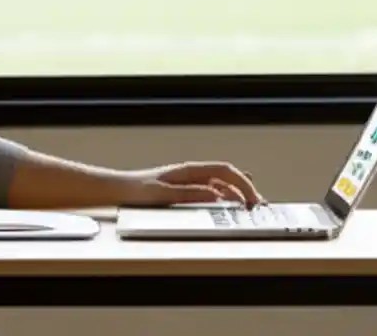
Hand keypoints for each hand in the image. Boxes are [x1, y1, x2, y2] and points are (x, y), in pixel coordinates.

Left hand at [121, 161, 264, 206]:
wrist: (118, 191)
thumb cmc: (136, 190)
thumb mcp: (163, 194)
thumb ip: (190, 194)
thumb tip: (217, 194)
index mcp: (189, 170)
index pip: (225, 171)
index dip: (243, 183)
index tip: (252, 198)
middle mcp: (192, 175)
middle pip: (227, 177)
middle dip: (245, 189)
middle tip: (258, 206)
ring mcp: (189, 183)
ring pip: (221, 186)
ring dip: (237, 195)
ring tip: (249, 207)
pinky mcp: (184, 193)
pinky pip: (211, 194)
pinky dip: (224, 200)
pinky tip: (228, 207)